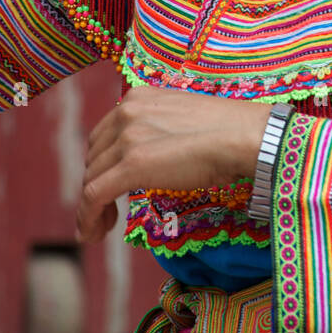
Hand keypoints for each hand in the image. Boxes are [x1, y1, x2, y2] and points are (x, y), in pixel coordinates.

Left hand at [75, 86, 271, 243]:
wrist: (244, 136)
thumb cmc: (229, 131)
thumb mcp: (184, 120)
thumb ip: (161, 129)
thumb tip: (157, 154)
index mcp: (138, 97)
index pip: (103, 135)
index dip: (102, 164)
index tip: (110, 185)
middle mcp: (126, 112)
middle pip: (94, 158)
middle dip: (96, 185)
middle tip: (108, 212)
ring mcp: (127, 138)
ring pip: (91, 178)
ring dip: (91, 207)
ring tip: (103, 228)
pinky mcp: (131, 166)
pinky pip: (93, 196)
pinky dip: (87, 218)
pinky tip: (91, 235)